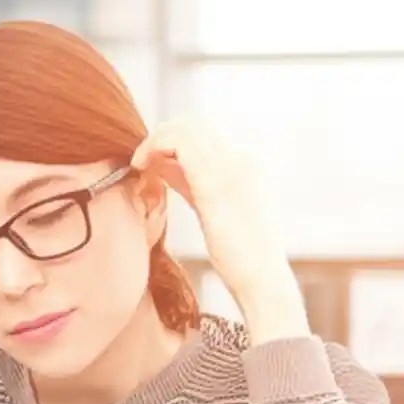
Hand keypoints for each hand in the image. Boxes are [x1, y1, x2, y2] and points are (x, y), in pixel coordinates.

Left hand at [131, 120, 309, 341]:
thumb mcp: (214, 211)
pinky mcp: (215, 181)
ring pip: (183, 125)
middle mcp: (242, 158)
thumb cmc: (240, 257)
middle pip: (193, 123)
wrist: (264, 281)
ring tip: (139, 163)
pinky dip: (153, 146)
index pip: (204, 134)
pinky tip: (142, 167)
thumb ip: (192, 184)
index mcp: (247, 164)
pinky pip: (177, 141)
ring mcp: (231, 166)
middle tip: (141, 161)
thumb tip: (165, 166)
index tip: (152, 163)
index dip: (172, 142)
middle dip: (161, 136)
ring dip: (154, 139)